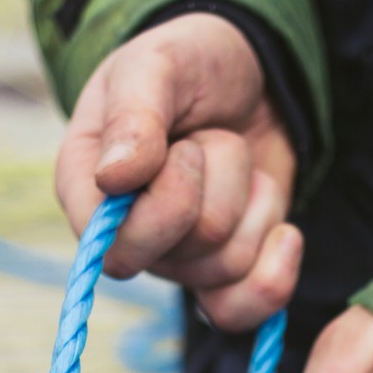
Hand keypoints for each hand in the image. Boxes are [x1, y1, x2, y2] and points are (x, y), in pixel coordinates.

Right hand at [55, 13, 301, 330]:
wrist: (252, 73)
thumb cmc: (190, 63)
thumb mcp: (158, 64)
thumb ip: (134, 114)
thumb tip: (114, 179)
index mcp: (87, 186)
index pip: (111, 243)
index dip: (163, 204)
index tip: (182, 147)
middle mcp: (125, 233)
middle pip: (177, 256)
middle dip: (216, 190)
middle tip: (208, 142)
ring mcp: (175, 259)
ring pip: (223, 267)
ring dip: (249, 201)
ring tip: (232, 156)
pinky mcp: (222, 274)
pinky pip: (243, 309)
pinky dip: (276, 269)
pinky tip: (285, 232)